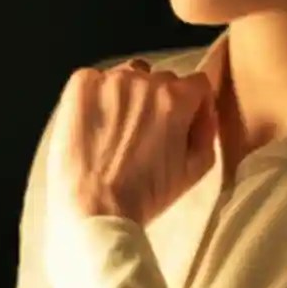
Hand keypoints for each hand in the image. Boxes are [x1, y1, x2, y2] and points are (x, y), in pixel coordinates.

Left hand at [47, 59, 216, 226]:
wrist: (95, 209)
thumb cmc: (145, 196)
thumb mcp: (193, 170)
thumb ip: (206, 134)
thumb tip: (203, 113)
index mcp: (175, 98)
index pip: (195, 84)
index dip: (192, 105)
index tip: (180, 123)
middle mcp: (144, 81)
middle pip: (159, 80)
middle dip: (157, 103)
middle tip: (144, 134)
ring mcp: (108, 80)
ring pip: (126, 77)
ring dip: (127, 96)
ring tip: (116, 130)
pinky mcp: (80, 86)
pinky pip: (94, 81)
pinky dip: (95, 97)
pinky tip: (93, 125)